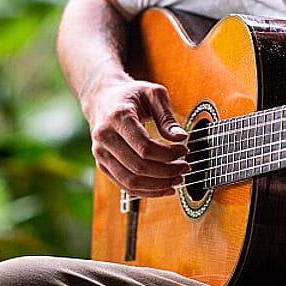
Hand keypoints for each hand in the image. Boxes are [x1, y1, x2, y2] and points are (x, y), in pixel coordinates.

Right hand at [86, 74, 189, 197]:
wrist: (102, 98)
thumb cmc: (131, 94)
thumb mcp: (153, 94)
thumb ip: (167, 116)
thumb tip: (181, 137)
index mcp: (117, 117)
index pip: (144, 147)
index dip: (168, 154)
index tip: (184, 150)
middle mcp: (104, 137)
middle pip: (138, 167)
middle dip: (166, 171)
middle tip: (185, 168)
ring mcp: (100, 153)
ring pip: (130, 181)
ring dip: (158, 185)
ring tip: (177, 180)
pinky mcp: (102, 164)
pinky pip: (125, 186)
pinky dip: (146, 191)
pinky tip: (163, 187)